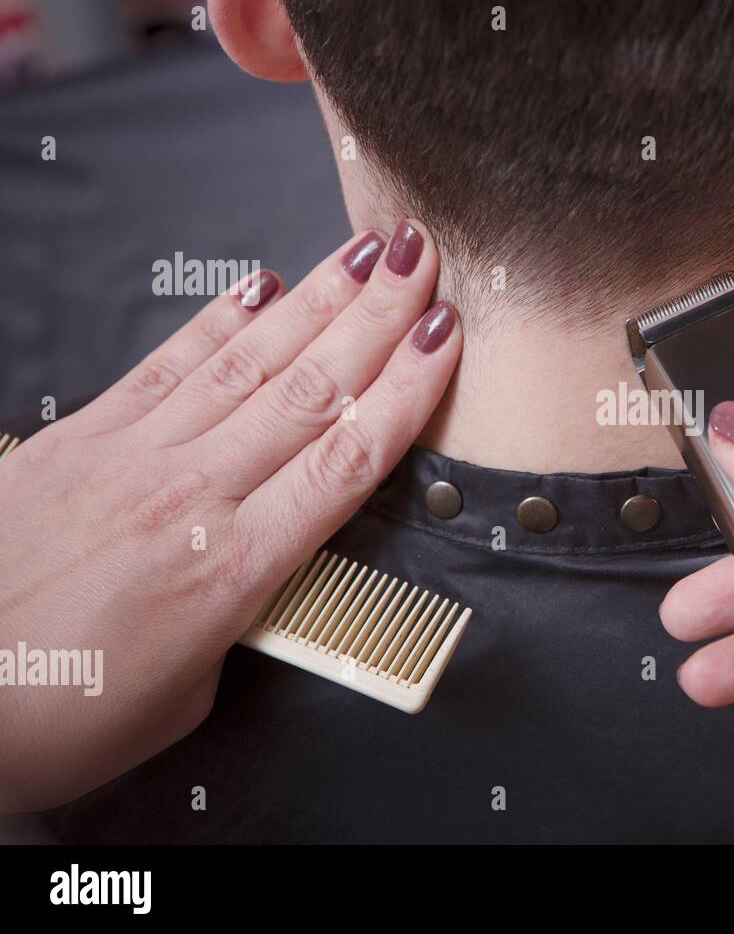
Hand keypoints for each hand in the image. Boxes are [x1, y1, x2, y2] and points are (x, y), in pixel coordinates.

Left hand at [0, 221, 458, 811]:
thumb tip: (263, 579)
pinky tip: (258, 287)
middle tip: (422, 260)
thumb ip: (240, 622)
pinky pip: (167, 365)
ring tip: (365, 255)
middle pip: (310, 390)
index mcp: (230, 569)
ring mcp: (133, 457)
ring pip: (249, 363)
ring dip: (316, 302)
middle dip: (376, 318)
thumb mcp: (184, 699)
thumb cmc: (51, 716)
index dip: (406, 389)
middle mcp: (189, 496)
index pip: (346, 458)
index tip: (443, 339)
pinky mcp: (80, 440)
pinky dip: (218, 321)